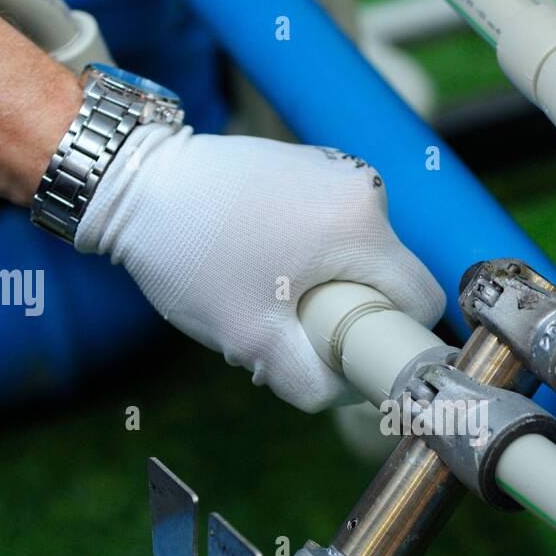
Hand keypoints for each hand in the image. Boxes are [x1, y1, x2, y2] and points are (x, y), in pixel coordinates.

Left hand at [75, 127, 444, 411]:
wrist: (135, 181)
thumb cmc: (192, 255)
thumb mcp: (253, 340)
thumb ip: (312, 384)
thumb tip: (347, 393)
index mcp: (362, 227)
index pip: (420, 300)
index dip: (393, 339)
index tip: (347, 352)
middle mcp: (363, 189)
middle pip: (388, 278)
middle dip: (350, 314)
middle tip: (293, 325)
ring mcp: (338, 170)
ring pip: (360, 254)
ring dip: (327, 284)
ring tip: (267, 288)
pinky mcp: (312, 163)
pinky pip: (335, 227)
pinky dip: (311, 253)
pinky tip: (260, 258)